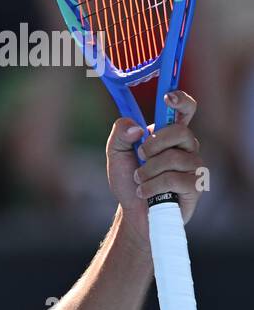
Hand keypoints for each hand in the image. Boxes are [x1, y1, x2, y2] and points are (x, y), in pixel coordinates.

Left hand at [106, 91, 204, 251]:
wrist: (134, 212)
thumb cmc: (129, 180)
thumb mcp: (115, 154)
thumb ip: (119, 134)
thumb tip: (136, 128)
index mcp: (169, 134)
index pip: (184, 110)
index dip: (180, 100)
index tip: (167, 97)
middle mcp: (186, 147)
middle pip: (179, 131)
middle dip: (152, 145)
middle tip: (140, 157)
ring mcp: (193, 165)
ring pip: (173, 158)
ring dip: (147, 172)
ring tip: (140, 181)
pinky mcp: (195, 185)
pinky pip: (174, 179)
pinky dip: (152, 187)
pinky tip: (146, 193)